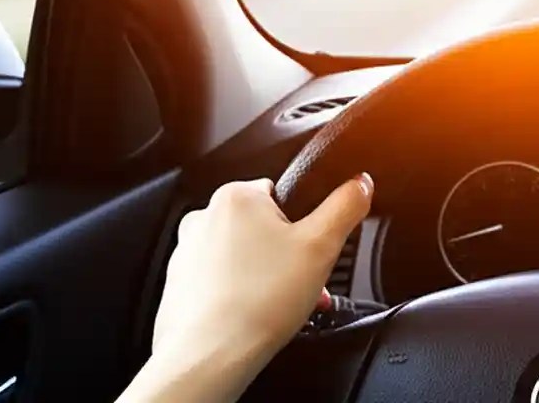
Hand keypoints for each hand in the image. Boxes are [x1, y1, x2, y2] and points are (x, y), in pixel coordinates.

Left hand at [118, 174, 371, 402]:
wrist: (212, 353)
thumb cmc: (259, 301)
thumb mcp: (322, 246)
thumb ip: (346, 206)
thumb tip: (359, 185)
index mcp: (236, 196)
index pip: (281, 193)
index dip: (304, 224)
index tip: (310, 249)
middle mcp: (204, 218)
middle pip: (262, 228)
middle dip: (287, 254)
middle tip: (301, 281)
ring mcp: (186, 252)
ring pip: (241, 256)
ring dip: (266, 275)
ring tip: (281, 303)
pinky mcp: (179, 284)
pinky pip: (220, 281)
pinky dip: (240, 294)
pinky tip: (256, 313)